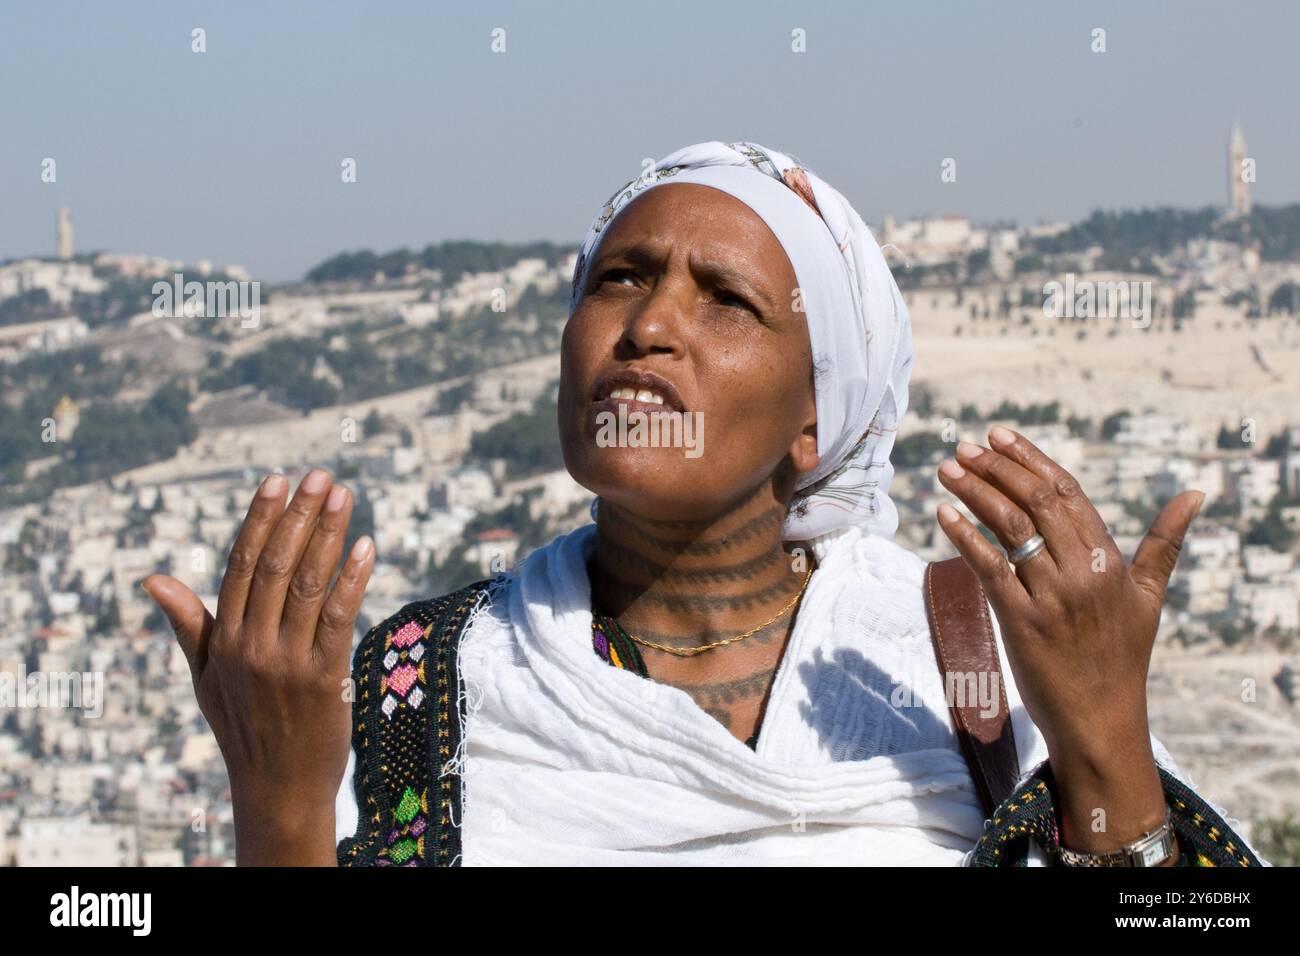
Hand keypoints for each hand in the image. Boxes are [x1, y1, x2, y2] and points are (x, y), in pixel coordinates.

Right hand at [142, 469, 374, 864]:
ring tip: (343, 495)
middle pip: (277, 564)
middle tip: (319, 475)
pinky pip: (338, 618)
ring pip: (309, 583)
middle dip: (299, 515)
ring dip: (328, 534)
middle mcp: (251, 645)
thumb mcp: (205, 675)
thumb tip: (152, 578)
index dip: (261, 519)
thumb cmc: (242, 726)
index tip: (276, 480)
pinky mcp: (323, 678)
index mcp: (224, 638)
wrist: (276, 787)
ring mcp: (286, 661)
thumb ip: (189, 623)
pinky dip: (352, 579)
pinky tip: (365, 547)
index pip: (242, 564)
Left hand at [934, 427, 1199, 854]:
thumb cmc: (1122, 654)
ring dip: (975, 492)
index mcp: (1110, 560)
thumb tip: (1195, 493)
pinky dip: (965, 537)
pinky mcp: (1021, 621)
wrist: (1101, 718)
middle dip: (997, 469)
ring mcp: (1051, 596)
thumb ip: (1165, 542)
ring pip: (1010, 528)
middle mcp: (1082, 573)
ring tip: (948, 469)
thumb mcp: (1149, 596)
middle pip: (1035, 502)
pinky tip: (943, 514)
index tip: (999, 436)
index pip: (1066, 494)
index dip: (1030, 460)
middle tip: (965, 448)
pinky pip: (989, 569)